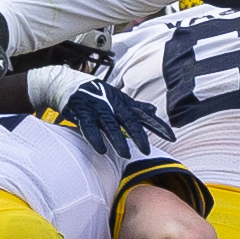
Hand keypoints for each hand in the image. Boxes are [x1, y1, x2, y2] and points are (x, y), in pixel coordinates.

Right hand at [59, 79, 174, 155]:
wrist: (67, 83)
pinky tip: (101, 149)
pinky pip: (88, 126)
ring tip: (125, 154)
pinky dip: (95, 138)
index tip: (172, 137)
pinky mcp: (81, 111)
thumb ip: (135, 107)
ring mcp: (96, 107)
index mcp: (123, 103)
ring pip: (109, 125)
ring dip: (117, 139)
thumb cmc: (96, 94)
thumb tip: (154, 110)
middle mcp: (112, 104)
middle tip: (146, 150)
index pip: (144, 115)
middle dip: (138, 135)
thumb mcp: (118, 98)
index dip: (158, 126)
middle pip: (128, 120)